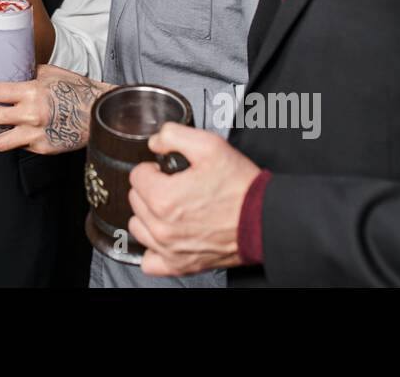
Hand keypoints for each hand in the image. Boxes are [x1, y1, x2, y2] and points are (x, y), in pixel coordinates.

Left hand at [0, 65, 112, 154]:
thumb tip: (10, 74)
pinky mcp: (43, 148)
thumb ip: (28, 75)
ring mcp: (36, 135)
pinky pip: (20, 145)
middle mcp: (31, 115)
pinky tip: (13, 131)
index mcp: (32, 92)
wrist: (100, 113)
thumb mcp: (51, 73)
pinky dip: (13, 138)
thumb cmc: (78, 90)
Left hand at [127, 124, 260, 276]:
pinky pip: (149, 261)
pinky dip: (154, 248)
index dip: (154, 168)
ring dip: (149, 216)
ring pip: (138, 227)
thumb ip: (173, 136)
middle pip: (136, 200)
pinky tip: (166, 234)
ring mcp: (169, 249)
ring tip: (171, 208)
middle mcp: (162, 228)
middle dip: (152, 189)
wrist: (263, 218)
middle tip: (176, 186)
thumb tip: (155, 142)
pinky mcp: (179, 265)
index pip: (137, 176)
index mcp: (163, 198)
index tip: (168, 171)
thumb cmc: (240, 187)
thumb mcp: (209, 145)